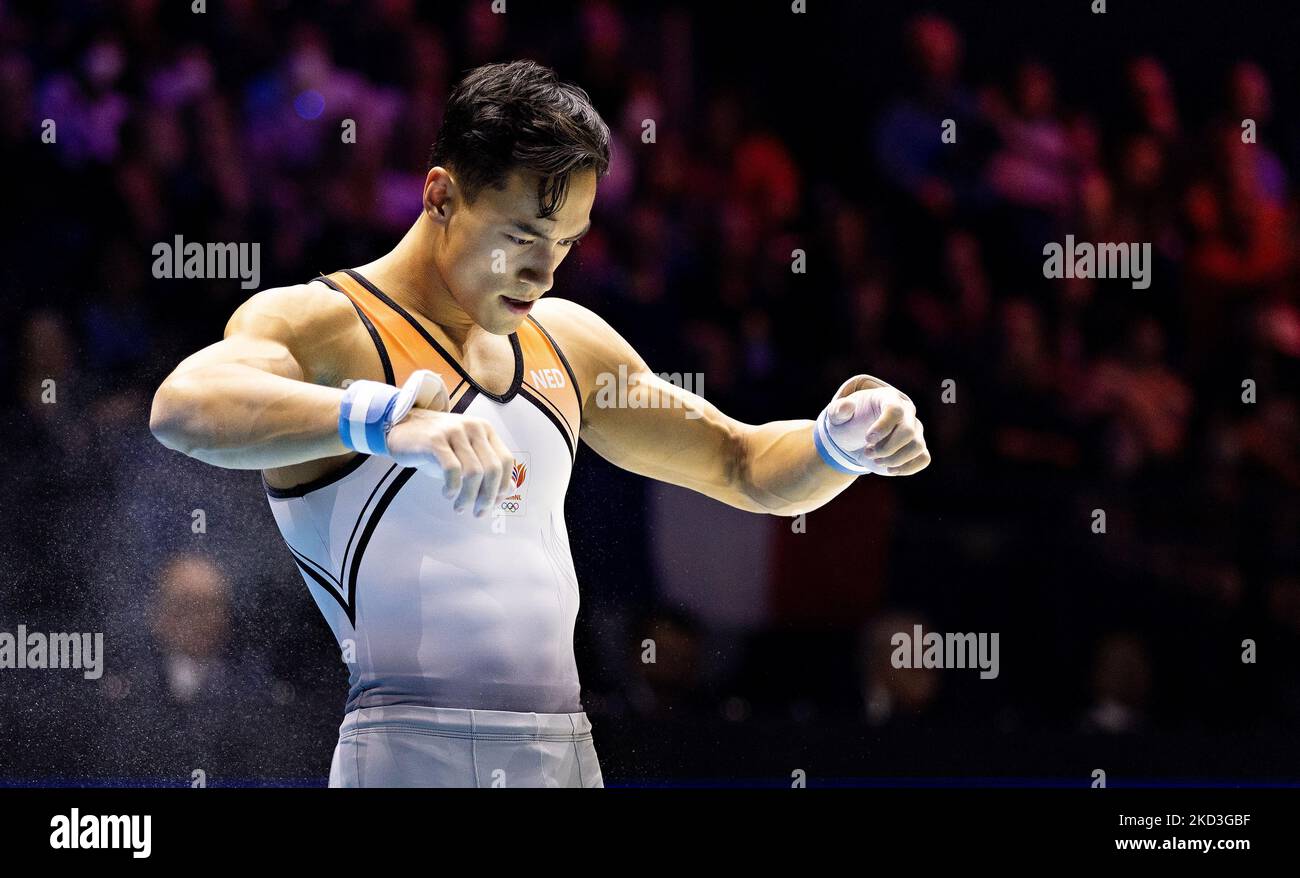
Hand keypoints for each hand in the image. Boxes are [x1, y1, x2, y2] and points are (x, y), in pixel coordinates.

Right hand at [384, 376, 515, 516]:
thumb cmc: (436, 445)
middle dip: (487, 496)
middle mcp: (473, 428)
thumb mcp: (464, 453)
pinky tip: (447, 494)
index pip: (505, 461)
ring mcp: (454, 432)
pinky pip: (452, 470)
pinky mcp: (435, 440)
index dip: (503, 486)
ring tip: (459, 508)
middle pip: (492, 469)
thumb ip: (485, 468)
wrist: (401, 426)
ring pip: (473, 472)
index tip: (494, 504)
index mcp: (485, 430)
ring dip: (468, 497)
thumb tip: (507, 492)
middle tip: (478, 513)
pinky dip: (452, 487)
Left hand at [823, 374, 930, 475]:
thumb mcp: (837, 416)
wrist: (856, 437)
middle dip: (886, 448)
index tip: (867, 439)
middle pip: (908, 431)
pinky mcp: (918, 448)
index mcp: (888, 399)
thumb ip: (838, 410)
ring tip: (876, 460)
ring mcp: (915, 430)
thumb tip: (847, 407)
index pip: (895, 411)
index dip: (882, 427)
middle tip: (868, 452)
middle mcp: (907, 413)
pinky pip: (923, 459)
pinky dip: (906, 468)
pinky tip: (890, 469)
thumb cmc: (849, 422)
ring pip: (917, 447)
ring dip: (894, 459)